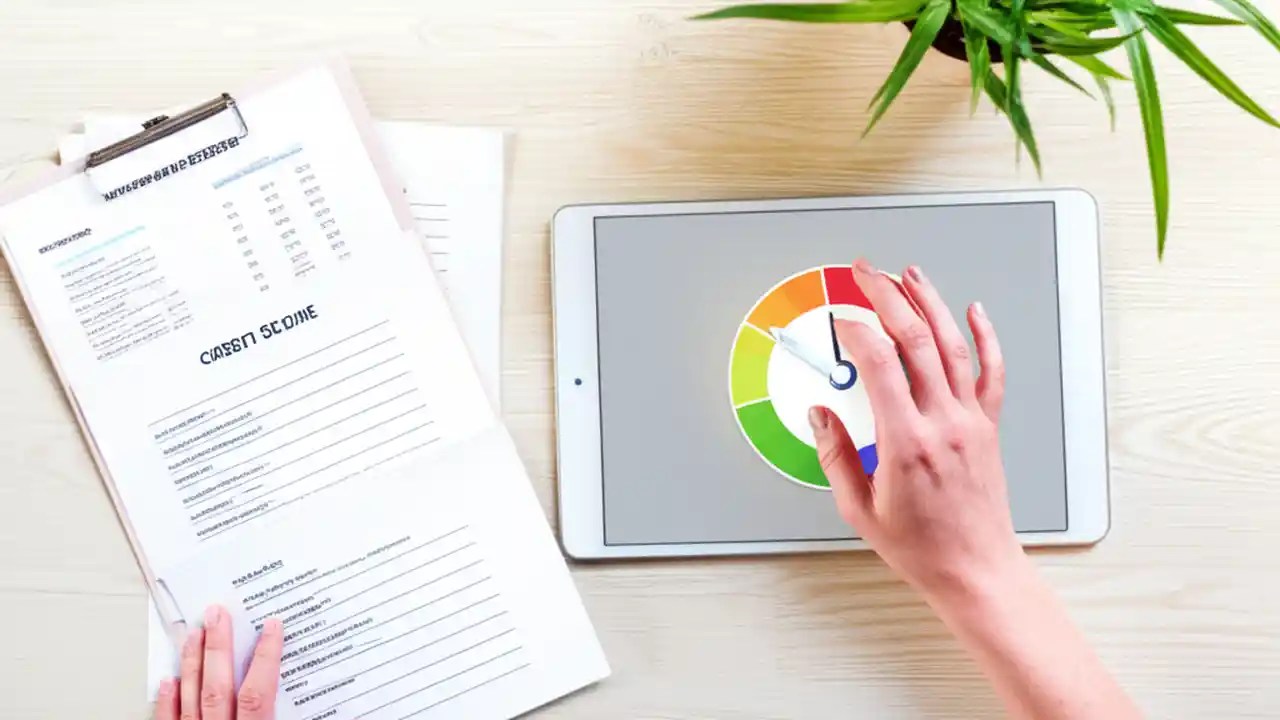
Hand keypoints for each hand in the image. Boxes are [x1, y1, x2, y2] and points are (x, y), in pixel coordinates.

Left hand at [154, 605, 283, 719]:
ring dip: (193, 663)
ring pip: (192, 697)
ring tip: (194, 634)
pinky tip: (168, 681)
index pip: (257, 693)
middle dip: (218, 647)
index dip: (265, 658)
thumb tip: (324, 711)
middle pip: (218, 686)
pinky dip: (167, 700)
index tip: (271, 629)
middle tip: (218, 616)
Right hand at [809, 259, 1023, 604]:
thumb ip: (835, 455)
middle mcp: (943, 423)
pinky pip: (990, 372)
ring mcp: (971, 420)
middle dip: (886, 297)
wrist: (976, 570)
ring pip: (952, 345)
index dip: (856, 331)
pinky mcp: (988, 426)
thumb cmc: (923, 548)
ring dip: (929, 302)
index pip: (880, 364)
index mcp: (906, 442)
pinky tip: (974, 311)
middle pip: (915, 339)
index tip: (840, 319)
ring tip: (909, 275)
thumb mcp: (859, 509)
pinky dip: (984, 336)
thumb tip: (820, 415)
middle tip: (866, 274)